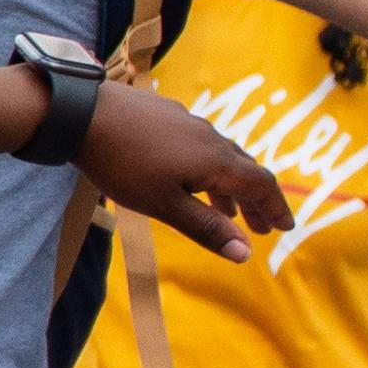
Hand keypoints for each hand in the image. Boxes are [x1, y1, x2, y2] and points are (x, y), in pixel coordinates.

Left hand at [75, 84, 293, 262]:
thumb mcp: (165, 206)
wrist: (82, 113)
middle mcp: (210, 137)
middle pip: (244, 170)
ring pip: (220, 156)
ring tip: (225, 211)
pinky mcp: (166, 114)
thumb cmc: (124, 164)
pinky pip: (199, 144)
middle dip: (254, 202)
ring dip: (229, 186)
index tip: (284, 229)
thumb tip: (245, 254)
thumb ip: (206, 228)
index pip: (261, 185)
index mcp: (217, 160)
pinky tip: (189, 176)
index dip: (276, 208)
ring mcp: (188, 122)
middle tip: (259, 227)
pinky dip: (206, 168)